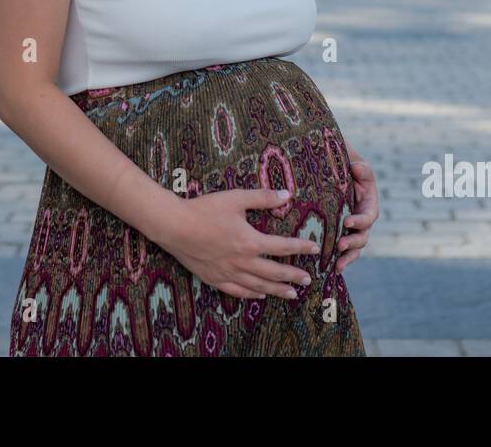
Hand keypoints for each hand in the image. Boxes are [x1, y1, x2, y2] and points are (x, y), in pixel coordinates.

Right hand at [160, 188, 320, 300]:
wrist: (174, 226)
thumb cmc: (205, 209)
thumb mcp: (236, 198)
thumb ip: (262, 197)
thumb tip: (287, 195)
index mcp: (250, 241)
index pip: (283, 246)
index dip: (301, 247)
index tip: (315, 249)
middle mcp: (242, 261)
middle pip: (274, 271)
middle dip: (293, 276)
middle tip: (307, 280)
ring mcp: (228, 273)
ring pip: (259, 285)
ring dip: (277, 290)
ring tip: (292, 294)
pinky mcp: (214, 278)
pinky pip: (237, 291)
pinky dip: (252, 294)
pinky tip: (260, 295)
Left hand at [337, 140, 377, 272]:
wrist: (324, 163)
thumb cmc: (339, 161)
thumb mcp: (351, 159)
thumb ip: (358, 165)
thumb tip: (356, 168)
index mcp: (367, 201)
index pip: (369, 215)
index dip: (361, 220)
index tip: (347, 222)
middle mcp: (360, 216)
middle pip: (363, 235)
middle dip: (353, 242)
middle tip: (340, 245)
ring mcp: (350, 227)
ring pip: (355, 247)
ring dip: (348, 256)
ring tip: (337, 264)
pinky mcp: (337, 232)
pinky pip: (342, 250)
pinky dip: (340, 261)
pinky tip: (332, 271)